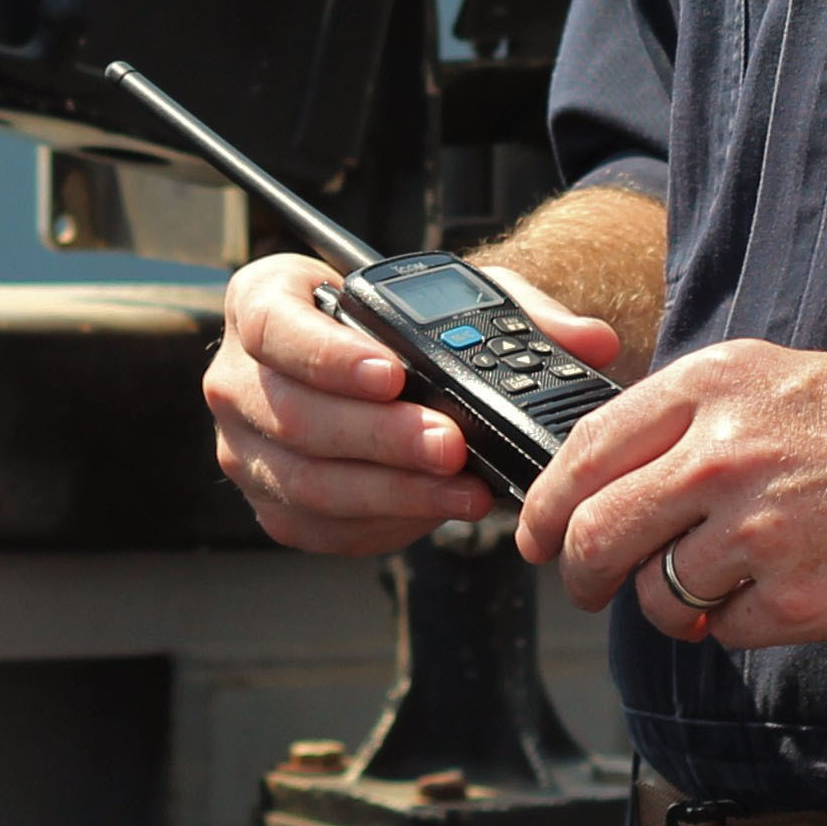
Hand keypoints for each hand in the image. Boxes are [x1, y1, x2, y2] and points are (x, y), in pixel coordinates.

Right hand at [206, 255, 623, 554]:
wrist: (372, 374)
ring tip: (463, 490)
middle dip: (381, 437)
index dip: (328, 356)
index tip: (391, 373)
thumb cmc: (400, 329)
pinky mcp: (270, 501)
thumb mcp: (451, 299)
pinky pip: (316, 527)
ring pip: (307, 482)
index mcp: (260, 303)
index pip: (274, 327)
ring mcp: (244, 447)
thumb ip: (521, 312)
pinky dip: (379, 522)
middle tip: (451, 445)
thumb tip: (591, 341)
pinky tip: (435, 512)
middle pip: (296, 416)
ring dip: (391, 491)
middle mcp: (235, 377)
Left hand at [522, 338, 826, 648]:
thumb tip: (613, 477)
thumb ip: (695, 420)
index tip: (535, 534)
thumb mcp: (784, 380)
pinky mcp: (800, 598)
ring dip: (674, 603)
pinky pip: (727, 630)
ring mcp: (761, 530)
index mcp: (716, 386)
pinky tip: (784, 590)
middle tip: (586, 585)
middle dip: (580, 571)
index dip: (546, 503)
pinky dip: (740, 624)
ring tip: (725, 581)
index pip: (587, 449)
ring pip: (660, 594)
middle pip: (599, 532)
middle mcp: (726, 453)